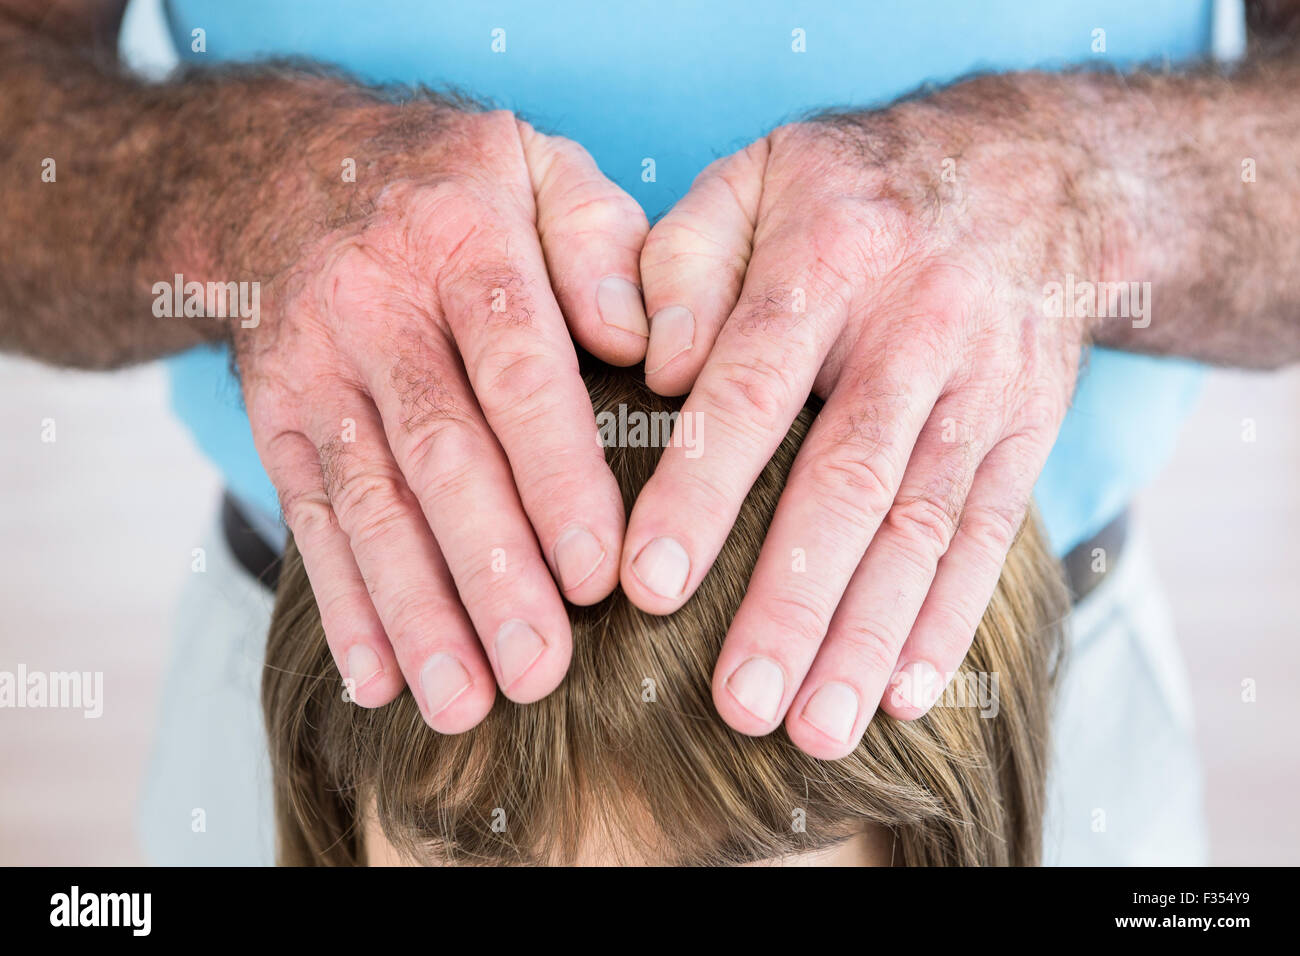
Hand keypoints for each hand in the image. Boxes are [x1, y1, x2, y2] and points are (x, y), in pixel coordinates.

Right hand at [235, 102, 648, 730]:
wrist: (278, 171)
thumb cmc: (452, 183)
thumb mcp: (539, 167)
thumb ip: (603, 245)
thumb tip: (649, 345)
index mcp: (460, 238)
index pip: (515, 366)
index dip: (557, 474)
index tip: (605, 573)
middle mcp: (373, 307)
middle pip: (437, 453)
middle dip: (491, 570)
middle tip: (542, 670)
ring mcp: (312, 369)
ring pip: (367, 502)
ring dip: (416, 610)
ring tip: (465, 702)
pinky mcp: (275, 420)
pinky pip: (307, 517)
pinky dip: (343, 604)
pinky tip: (377, 680)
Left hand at [627, 89, 1101, 757]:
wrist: (1030, 173)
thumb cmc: (850, 189)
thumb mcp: (755, 178)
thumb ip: (685, 262)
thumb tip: (652, 366)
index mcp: (827, 260)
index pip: (752, 390)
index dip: (701, 492)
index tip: (645, 587)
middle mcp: (915, 328)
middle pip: (850, 482)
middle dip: (794, 603)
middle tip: (741, 705)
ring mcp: (985, 384)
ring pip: (924, 527)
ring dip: (870, 636)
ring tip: (817, 729)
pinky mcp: (1028, 429)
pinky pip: (991, 534)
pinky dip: (948, 619)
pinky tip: (902, 693)